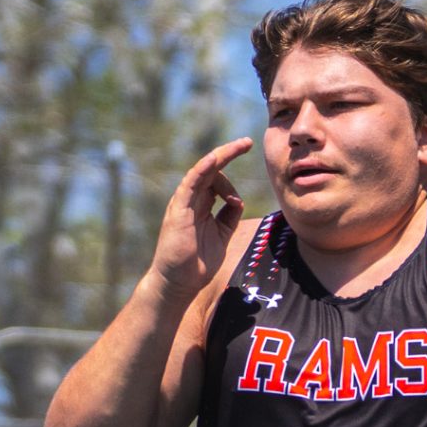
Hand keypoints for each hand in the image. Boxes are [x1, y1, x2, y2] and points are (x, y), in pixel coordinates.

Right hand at [147, 139, 252, 302]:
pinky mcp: (178, 210)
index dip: (231, 166)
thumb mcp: (221, 235)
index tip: (248, 151)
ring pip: (202, 171)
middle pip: (211, 169)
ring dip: (221, 156)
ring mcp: (183, 203)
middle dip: (229, 153)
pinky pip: (190, 184)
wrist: (179, 284)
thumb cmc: (197, 263)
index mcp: (200, 204)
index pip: (216, 178)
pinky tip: (215, 159)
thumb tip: (237, 201)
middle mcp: (191, 200)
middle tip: (247, 143)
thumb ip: (229, 217)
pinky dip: (202, 170)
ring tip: (239, 146)